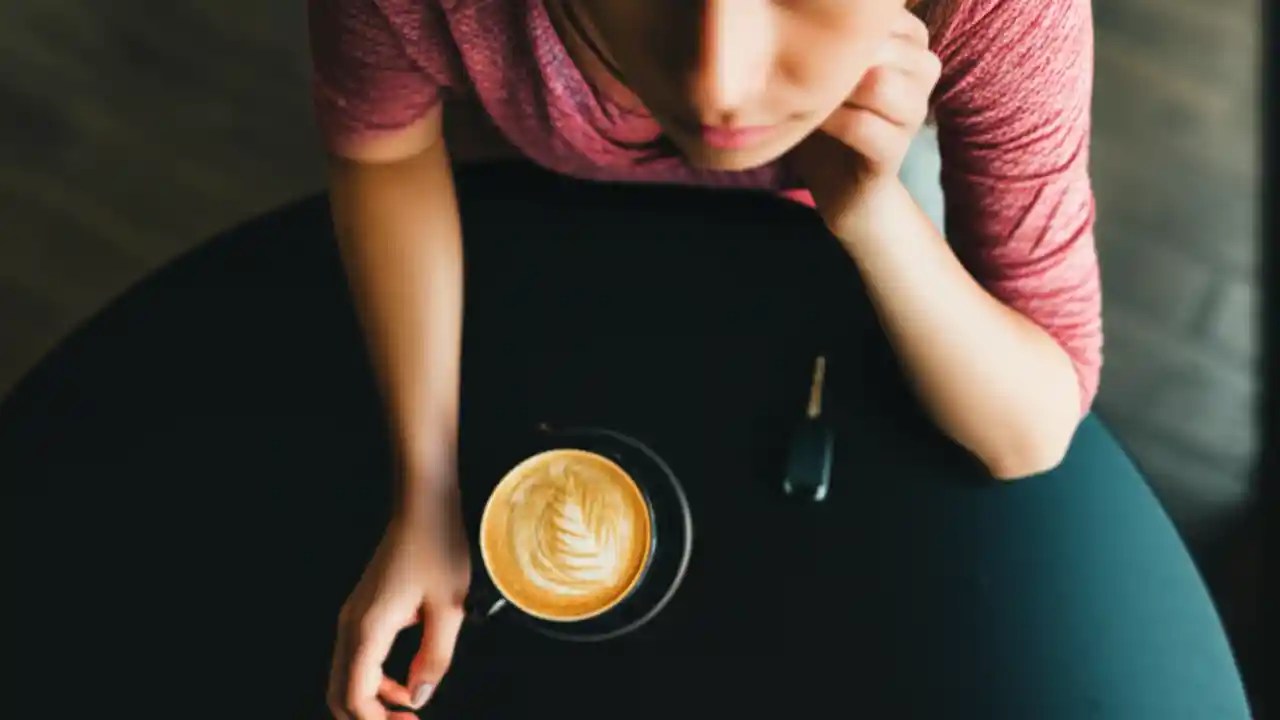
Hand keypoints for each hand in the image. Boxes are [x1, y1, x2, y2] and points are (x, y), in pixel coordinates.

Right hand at [327, 485, 470, 718]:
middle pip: (338, 694)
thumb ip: (435, 658)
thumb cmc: (437, 548)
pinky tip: (405, 682)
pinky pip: (357, 659)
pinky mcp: (361, 612)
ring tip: (408, 708)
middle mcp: (351, 626)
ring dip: (372, 701)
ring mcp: (352, 618)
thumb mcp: (450, 608)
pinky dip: (374, 680)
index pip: (354, 696)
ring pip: (345, 678)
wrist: (423, 508)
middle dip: (367, 719)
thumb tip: (420, 697)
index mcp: (368, 629)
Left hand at [790, 8, 940, 237]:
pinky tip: (812, 124)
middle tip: (798, 73)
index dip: (836, 24)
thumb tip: (798, 2)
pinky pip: (863, 127)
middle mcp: (923, 68)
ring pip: (878, 82)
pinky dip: (830, 124)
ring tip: (807, 99)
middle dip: (829, 58)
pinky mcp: (897, 150)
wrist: (840, 185)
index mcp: (909, 38)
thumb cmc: (828, 113)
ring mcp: (915, 110)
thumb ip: (825, 33)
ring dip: (831, 92)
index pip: (879, 10)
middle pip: (878, 43)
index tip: (802, 34)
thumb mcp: (825, 64)